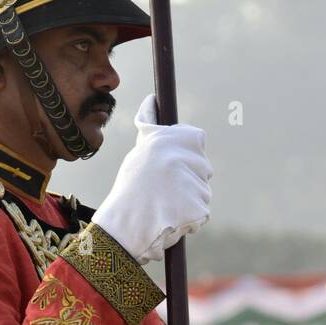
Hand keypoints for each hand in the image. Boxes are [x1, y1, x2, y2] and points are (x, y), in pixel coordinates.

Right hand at [91, 93, 211, 263]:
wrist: (123, 226)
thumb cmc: (130, 186)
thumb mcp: (141, 149)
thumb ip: (151, 124)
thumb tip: (152, 99)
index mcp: (176, 137)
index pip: (196, 140)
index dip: (183, 156)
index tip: (167, 168)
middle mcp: (188, 156)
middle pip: (202, 168)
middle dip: (187, 180)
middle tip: (161, 192)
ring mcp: (197, 183)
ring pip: (202, 191)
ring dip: (188, 201)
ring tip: (163, 207)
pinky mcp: (201, 207)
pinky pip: (202, 213)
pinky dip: (190, 219)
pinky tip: (169, 219)